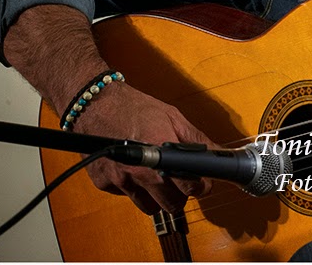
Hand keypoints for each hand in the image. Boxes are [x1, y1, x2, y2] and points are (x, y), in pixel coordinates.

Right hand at [73, 83, 215, 214]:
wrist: (94, 105)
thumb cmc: (134, 107)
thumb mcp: (172, 117)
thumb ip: (196, 139)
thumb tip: (218, 152)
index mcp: (162, 153)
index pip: (190, 186)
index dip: (201, 188)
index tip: (204, 184)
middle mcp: (141, 171)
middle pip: (171, 205)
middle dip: (181, 196)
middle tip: (182, 182)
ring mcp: (121, 180)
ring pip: (149, 207)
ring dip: (158, 197)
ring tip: (159, 177)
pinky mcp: (105, 184)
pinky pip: (127, 197)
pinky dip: (135, 189)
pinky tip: (136, 170)